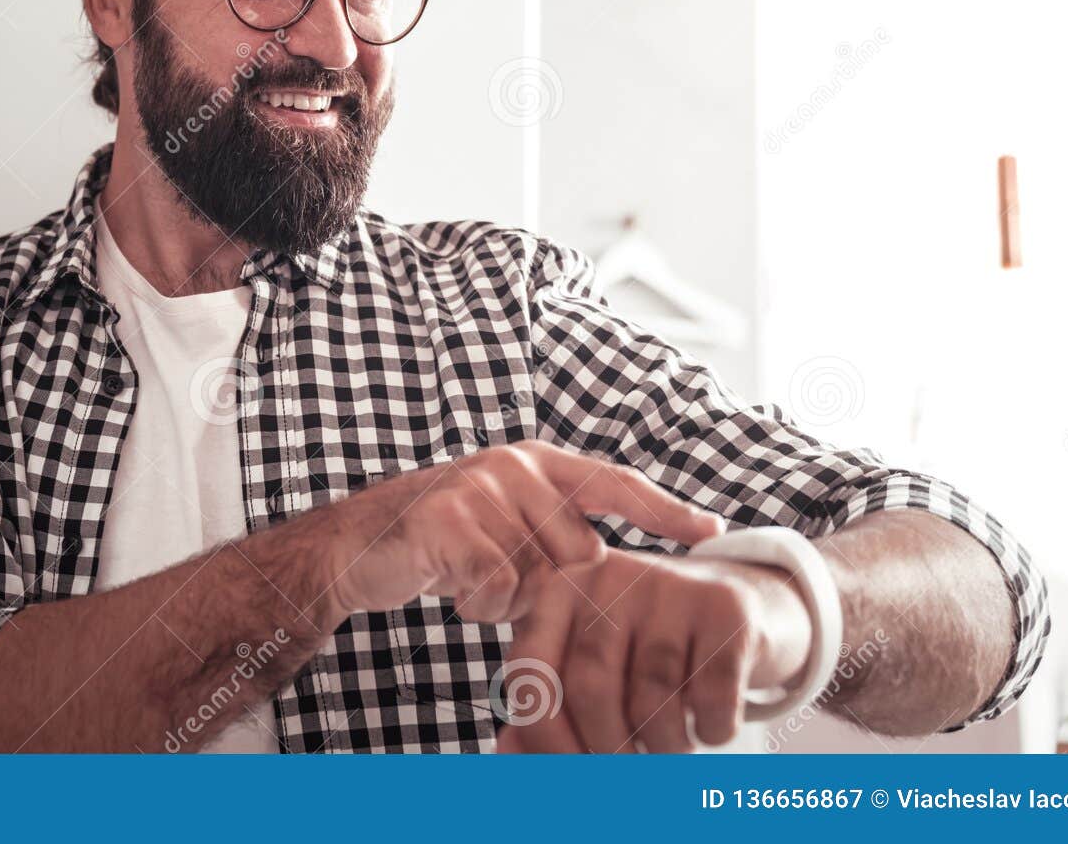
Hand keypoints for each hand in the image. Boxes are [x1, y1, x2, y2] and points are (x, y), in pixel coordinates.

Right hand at [319, 440, 724, 621]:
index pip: (616, 483)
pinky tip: (448, 583)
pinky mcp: (451, 521)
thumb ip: (554, 531)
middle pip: (580, 555)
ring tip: (465, 574)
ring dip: (506, 598)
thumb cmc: (439, 544)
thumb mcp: (503, 523)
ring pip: (537, 579)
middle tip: (496, 575)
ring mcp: (481, 488)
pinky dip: (477, 605)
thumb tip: (613, 564)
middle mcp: (514, 465)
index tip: (713, 531)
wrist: (354, 548)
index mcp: (535, 462)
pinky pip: (497, 591)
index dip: (667, 510)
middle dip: (548, 586)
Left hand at [495, 547, 812, 752]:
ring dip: (665, 749)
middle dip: (610, 751)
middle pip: (593, 690)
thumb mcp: (595, 670)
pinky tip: (711, 727)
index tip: (573, 773)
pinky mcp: (726, 607)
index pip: (533, 673)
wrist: (746, 605)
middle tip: (631, 769)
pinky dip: (711, 731)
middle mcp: (609, 577)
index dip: (546, 737)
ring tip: (673, 748)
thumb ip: (549, 710)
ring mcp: (669, 586)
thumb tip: (506, 752)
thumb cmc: (651, 650)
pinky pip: (710, 697)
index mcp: (560, 592)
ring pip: (653, 701)